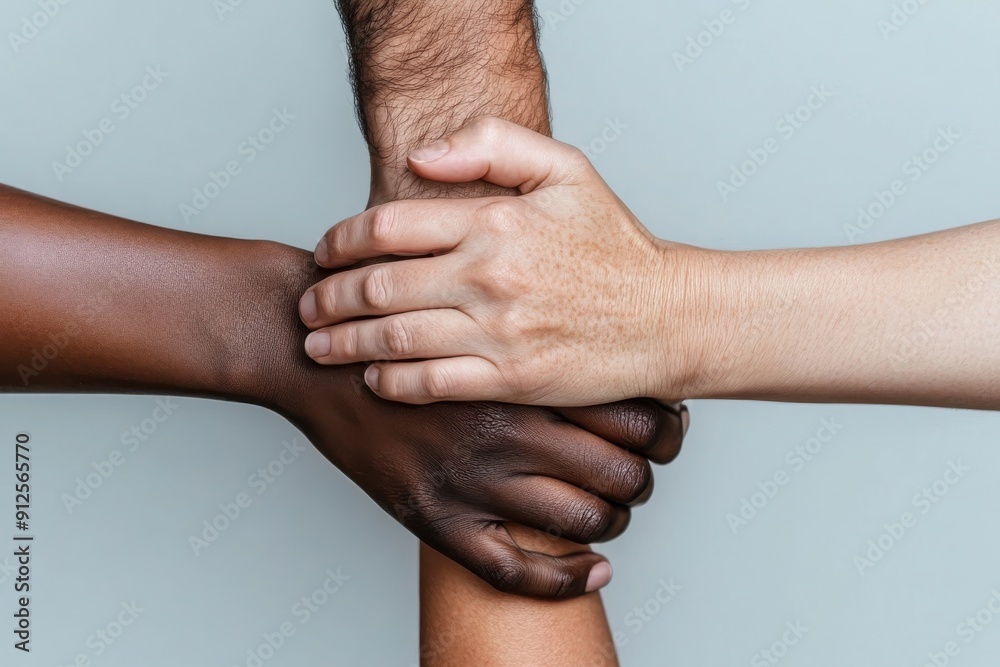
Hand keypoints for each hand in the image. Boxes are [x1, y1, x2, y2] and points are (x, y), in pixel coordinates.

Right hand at [267, 341, 686, 596]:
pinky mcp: (433, 517)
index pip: (633, 412)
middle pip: (619, 472)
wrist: (312, 354)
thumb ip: (534, 316)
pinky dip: (566, 582)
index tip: (671, 426)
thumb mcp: (469, 297)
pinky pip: (515, 572)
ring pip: (580, 523)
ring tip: (614, 511)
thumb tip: (602, 331)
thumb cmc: (396, 320)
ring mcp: (470, 479)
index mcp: (522, 374)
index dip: (667, 426)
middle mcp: (505, 429)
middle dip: (645, 477)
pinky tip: (594, 572)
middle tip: (644, 472)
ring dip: (615, 523)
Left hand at [298, 117, 703, 405]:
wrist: (667, 317)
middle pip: (377, 287)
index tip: (324, 254)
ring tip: (318, 347)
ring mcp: (498, 331)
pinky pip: (431, 384)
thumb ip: (492, 144)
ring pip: (394, 338)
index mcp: (495, 222)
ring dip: (344, 344)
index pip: (388, 228)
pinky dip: (391, 383)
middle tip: (307, 307)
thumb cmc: (615, 247)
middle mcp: (489, 276)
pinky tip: (373, 380)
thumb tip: (419, 157)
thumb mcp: (566, 169)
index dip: (341, 241)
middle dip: (327, 299)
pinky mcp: (511, 379)